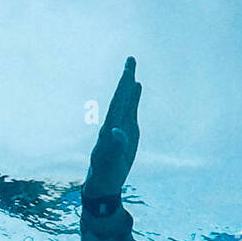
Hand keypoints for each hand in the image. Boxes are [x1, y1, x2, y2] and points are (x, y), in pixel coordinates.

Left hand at [83, 56, 140, 199]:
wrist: (105, 181)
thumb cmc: (106, 173)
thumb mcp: (111, 161)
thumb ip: (114, 146)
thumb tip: (115, 131)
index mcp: (109, 128)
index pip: (117, 103)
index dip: (122, 87)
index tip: (128, 71)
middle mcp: (115, 123)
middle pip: (121, 97)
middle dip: (125, 79)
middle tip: (131, 59)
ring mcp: (121, 126)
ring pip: (126, 101)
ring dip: (129, 85)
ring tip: (131, 69)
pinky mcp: (128, 132)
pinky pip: (131, 109)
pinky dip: (133, 97)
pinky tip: (136, 87)